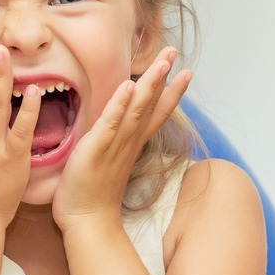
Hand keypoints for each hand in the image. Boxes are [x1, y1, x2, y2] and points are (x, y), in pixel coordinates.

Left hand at [52, 47, 190, 229]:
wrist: (88, 223)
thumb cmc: (94, 194)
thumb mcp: (108, 162)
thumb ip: (114, 142)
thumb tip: (117, 126)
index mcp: (131, 143)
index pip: (156, 113)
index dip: (172, 92)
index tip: (186, 72)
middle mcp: (128, 141)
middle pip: (151, 104)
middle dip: (163, 76)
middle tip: (174, 51)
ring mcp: (114, 146)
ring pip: (137, 110)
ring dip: (150, 85)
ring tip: (162, 62)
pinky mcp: (96, 152)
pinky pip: (109, 125)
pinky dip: (120, 106)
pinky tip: (129, 87)